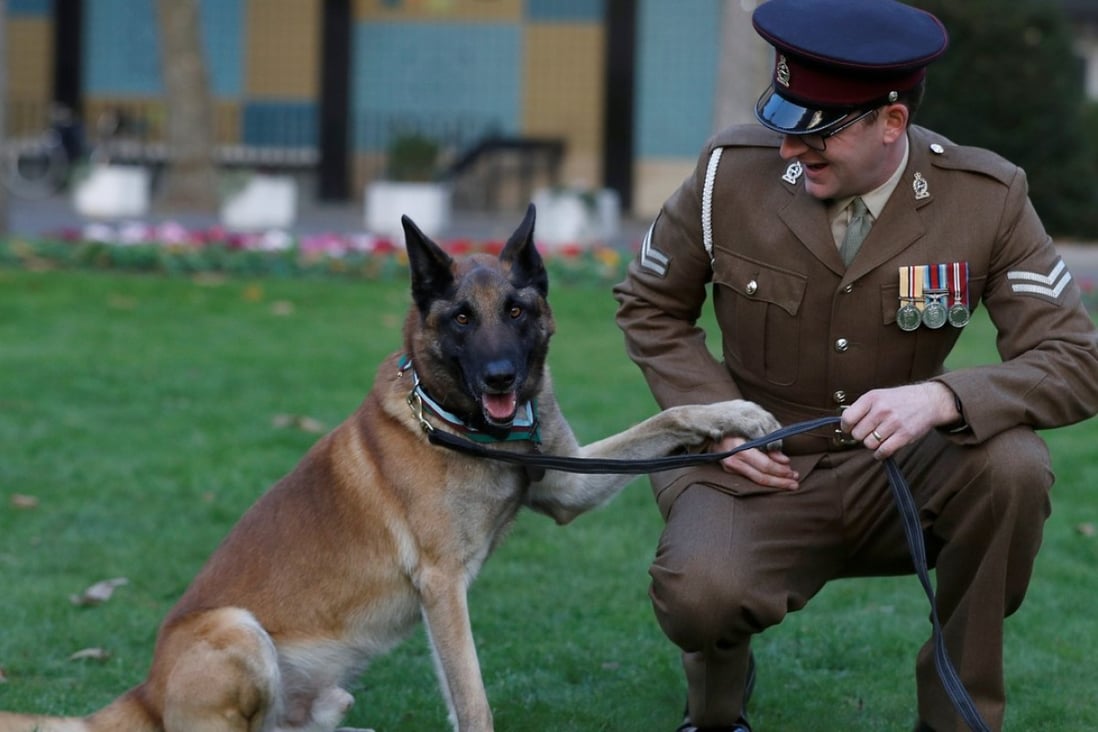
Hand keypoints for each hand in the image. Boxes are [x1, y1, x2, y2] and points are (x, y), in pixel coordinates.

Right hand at [716, 434, 799, 489]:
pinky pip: (751, 478)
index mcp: (740, 448)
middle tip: (795, 483)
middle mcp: (733, 461)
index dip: (779, 469)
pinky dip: (765, 479)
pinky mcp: (729, 470)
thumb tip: (784, 460)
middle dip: (780, 481)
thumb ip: (768, 444)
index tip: (791, 470)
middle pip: (761, 477)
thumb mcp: (752, 429)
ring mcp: (730, 467)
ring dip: (775, 483)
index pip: (764, 465)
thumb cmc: (734, 426)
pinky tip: (776, 479)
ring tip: (790, 484)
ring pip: (756, 480)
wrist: (710, 430)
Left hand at [840, 382, 960, 458]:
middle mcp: (881, 410)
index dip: (846, 427)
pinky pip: (883, 451)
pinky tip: (882, 449)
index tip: (849, 428)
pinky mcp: (904, 436)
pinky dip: (880, 454)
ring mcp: (893, 423)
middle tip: (868, 432)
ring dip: (872, 444)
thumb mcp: (878, 395)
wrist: (928, 400)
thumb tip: (845, 423)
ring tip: (879, 437)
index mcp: (872, 398)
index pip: (848, 418)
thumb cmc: (900, 399)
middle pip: (857, 434)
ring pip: (869, 444)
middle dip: (861, 436)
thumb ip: (862, 408)